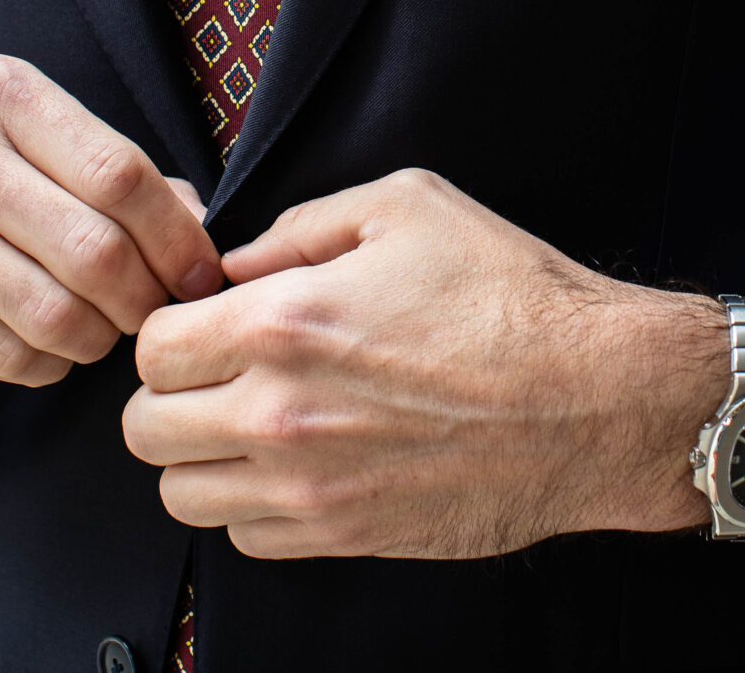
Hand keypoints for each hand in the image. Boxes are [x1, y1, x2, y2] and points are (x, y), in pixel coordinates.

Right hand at [0, 55, 220, 385]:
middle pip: (93, 250)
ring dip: (99, 338)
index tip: (202, 272)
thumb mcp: (28, 126)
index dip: (176, 236)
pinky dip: (49, 363)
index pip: (120, 174)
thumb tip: (197, 227)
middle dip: (146, 297)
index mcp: (6, 94)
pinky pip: (4, 354)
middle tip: (158, 310)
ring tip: (104, 328)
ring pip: (53, 314)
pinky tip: (52, 346)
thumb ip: (112, 168)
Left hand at [123, 168, 728, 559]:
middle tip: (217, 369)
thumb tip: (239, 262)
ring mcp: (311, 488)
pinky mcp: (347, 537)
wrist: (597, 396)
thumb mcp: (407, 206)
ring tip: (250, 418)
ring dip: (201, 454)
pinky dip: (252, 502)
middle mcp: (281, 413)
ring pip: (183, 494)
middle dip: (170, 392)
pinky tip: (298, 461)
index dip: (171, 325)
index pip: (152, 346)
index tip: (204, 319)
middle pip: (146, 429)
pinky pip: (246, 538)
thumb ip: (302, 225)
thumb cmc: (509, 292)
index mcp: (284, 322)